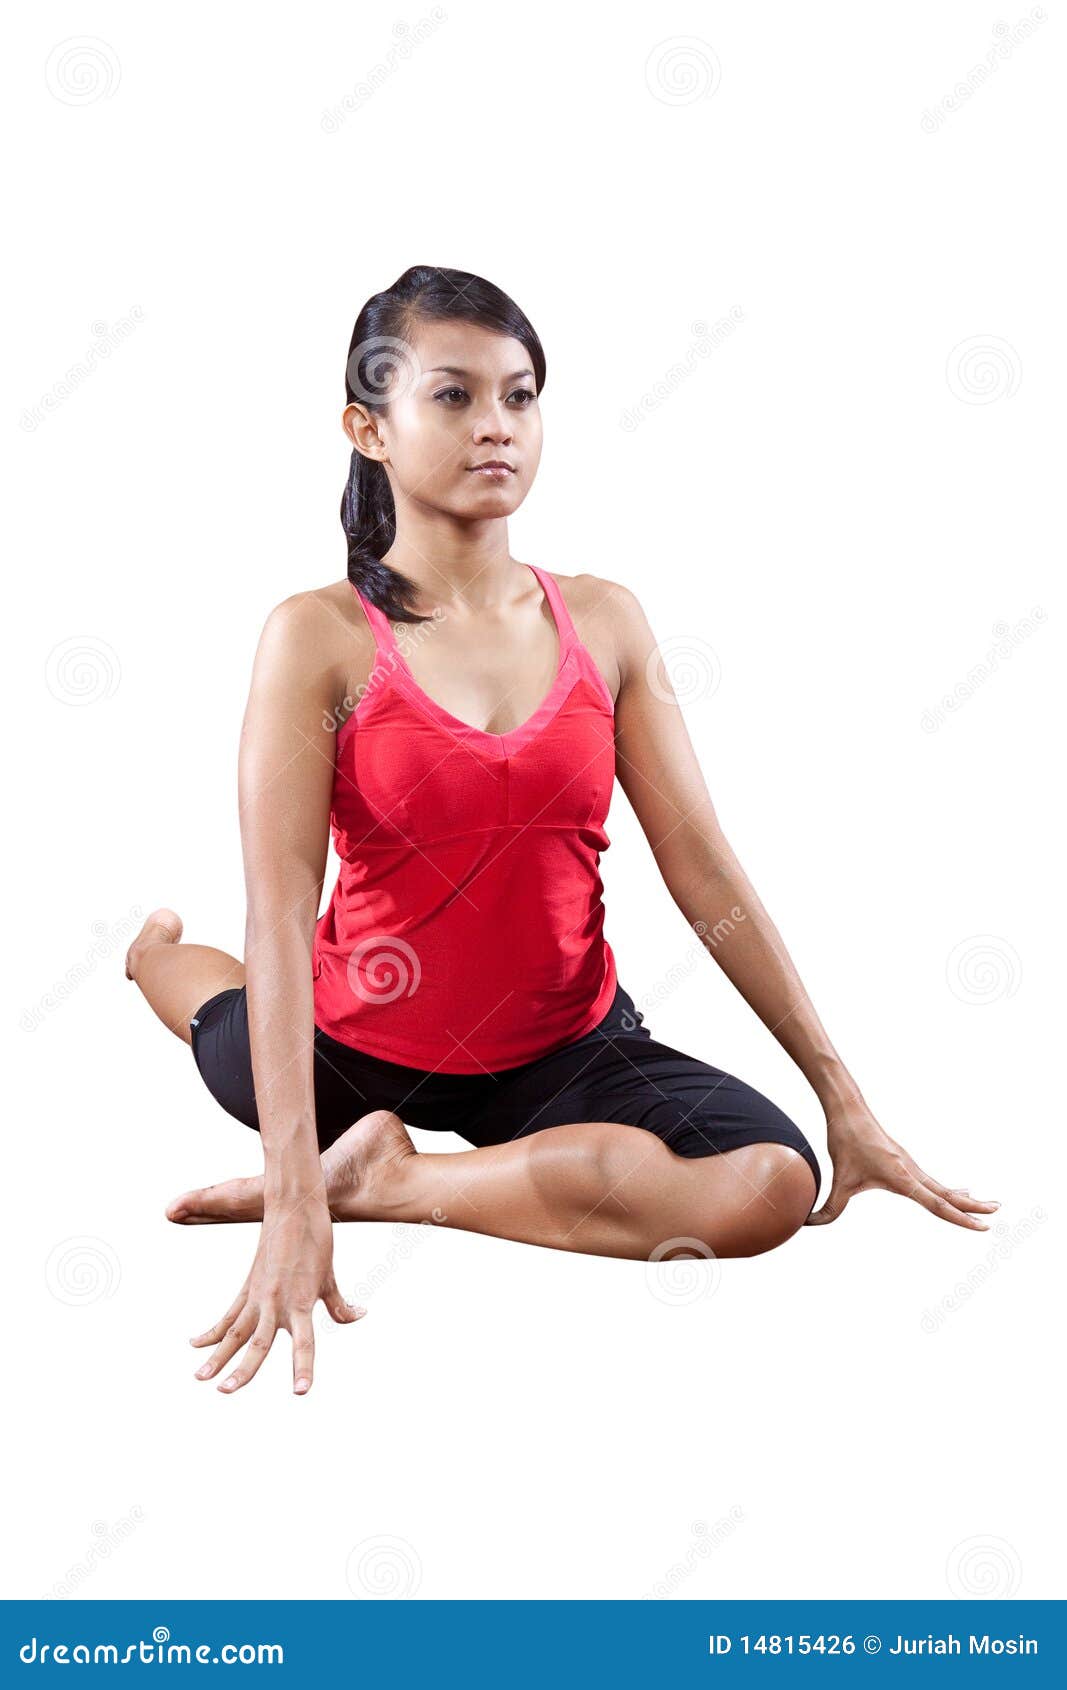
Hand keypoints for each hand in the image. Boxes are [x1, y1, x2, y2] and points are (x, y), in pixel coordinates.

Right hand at [189, 1190, 364, 1393]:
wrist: (294, 1208)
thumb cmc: (316, 1242)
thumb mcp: (329, 1277)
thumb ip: (339, 1305)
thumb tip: (359, 1315)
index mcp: (301, 1302)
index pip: (305, 1343)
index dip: (303, 1368)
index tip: (300, 1392)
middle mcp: (277, 1302)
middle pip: (257, 1343)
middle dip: (242, 1369)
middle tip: (225, 1391)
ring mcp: (258, 1296)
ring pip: (234, 1332)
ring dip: (218, 1356)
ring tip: (200, 1378)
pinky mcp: (247, 1288)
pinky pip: (228, 1316)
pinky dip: (212, 1332)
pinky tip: (196, 1346)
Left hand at [806, 1098, 999, 1228]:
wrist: (848, 1110)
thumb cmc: (846, 1141)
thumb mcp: (839, 1180)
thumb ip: (830, 1208)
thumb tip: (811, 1224)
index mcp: (903, 1178)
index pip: (937, 1203)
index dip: (960, 1217)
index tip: (982, 1226)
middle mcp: (912, 1171)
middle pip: (948, 1194)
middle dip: (972, 1206)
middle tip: (997, 1213)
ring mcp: (910, 1165)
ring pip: (942, 1186)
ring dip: (964, 1198)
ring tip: (986, 1205)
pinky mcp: (904, 1161)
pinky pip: (932, 1180)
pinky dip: (948, 1188)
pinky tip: (957, 1190)